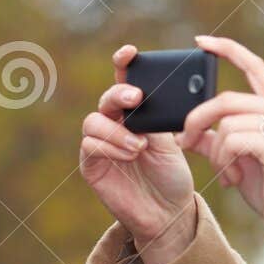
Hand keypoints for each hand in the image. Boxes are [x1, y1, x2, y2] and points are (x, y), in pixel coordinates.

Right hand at [78, 44, 195, 263]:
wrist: (169, 211)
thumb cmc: (172, 174)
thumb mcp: (173, 139)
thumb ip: (162, 115)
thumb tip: (169, 91)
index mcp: (136, 111)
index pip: (124, 80)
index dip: (123, 63)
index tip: (130, 52)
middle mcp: (115, 123)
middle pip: (107, 98)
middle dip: (119, 94)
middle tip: (136, 99)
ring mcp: (100, 143)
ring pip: (93, 121)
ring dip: (117, 130)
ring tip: (140, 146)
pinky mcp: (91, 165)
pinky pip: (90, 145)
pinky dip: (110, 147)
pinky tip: (130, 154)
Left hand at [178, 34, 263, 248]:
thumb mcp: (241, 158)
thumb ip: (218, 139)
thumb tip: (187, 129)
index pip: (254, 66)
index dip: (227, 49)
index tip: (200, 41)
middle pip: (226, 99)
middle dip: (197, 120)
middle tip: (183, 142)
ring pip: (226, 123)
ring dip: (216, 152)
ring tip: (225, 174)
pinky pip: (232, 140)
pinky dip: (224, 161)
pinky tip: (233, 180)